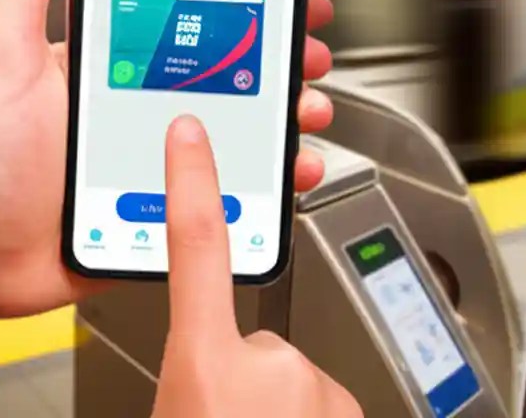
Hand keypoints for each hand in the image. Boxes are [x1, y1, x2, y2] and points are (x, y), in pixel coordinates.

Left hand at [0, 0, 337, 319]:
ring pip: (242, 121)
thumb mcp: (0, 43)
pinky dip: (271, 174)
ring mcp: (158, 149)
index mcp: (111, 54)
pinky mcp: (168, 199)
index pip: (185, 7)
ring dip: (286, 107)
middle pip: (228, 62)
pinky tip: (288, 165)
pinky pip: (233, 182)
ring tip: (303, 104)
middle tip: (305, 46)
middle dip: (279, 49)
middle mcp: (140, 97)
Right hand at [152, 116, 361, 416]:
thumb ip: (188, 368)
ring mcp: (319, 389)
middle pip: (255, 334)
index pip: (197, 247)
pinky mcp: (353, 408)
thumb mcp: (172, 409)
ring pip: (290, 374)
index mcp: (206, 364)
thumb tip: (205, 364)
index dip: (194, 183)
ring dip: (272, 404)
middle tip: (227, 415)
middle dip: (244, 370)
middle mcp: (270, 368)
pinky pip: (322, 399)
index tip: (190, 135)